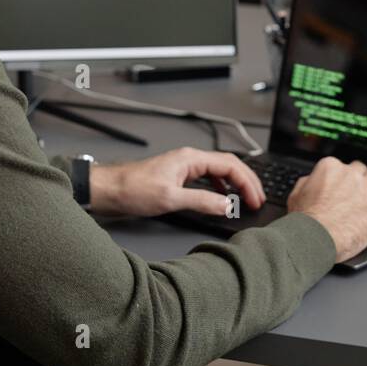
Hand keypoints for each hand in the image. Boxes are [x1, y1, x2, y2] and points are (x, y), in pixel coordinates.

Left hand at [89, 147, 265, 217]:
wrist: (108, 190)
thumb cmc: (132, 189)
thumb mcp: (170, 199)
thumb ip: (202, 202)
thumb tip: (227, 206)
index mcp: (191, 159)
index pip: (230, 166)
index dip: (247, 183)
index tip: (255, 200)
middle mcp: (189, 159)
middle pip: (228, 165)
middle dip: (246, 182)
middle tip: (258, 199)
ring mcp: (183, 167)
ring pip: (218, 171)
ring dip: (235, 184)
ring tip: (245, 199)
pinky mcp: (177, 177)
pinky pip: (207, 178)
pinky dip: (220, 188)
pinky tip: (220, 198)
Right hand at [286, 157, 366, 263]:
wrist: (312, 241)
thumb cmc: (303, 222)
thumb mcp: (296, 195)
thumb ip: (309, 183)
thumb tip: (313, 181)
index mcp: (329, 168)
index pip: (341, 165)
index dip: (341, 178)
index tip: (340, 187)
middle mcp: (349, 175)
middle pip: (361, 169)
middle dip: (358, 179)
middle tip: (355, 193)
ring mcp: (365, 192)